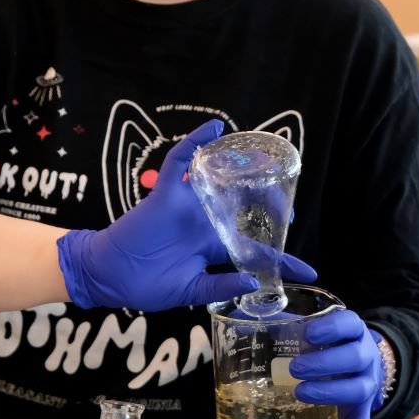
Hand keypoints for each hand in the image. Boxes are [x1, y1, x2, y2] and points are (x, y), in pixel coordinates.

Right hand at [58, 120, 315, 311]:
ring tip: (267, 169)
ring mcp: (187, 207)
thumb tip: (253, 281)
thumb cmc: (148, 285)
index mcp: (212, 247)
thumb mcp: (191, 290)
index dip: (281, 260)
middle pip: (244, 211)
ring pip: (220, 183)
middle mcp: (205, 223)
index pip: (253, 250)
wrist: (110, 276)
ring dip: (243, 173)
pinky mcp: (166, 195)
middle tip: (291, 215)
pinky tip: (214, 128)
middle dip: (270, 211)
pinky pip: (181, 162)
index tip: (308, 271)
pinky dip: (194, 142)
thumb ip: (221, 283)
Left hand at [289, 310, 383, 418]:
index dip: (331, 327)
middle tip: (294, 368)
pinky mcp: (363, 406)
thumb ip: (287, 325)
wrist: (359, 362)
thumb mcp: (314, 330)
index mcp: (353, 331)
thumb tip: (245, 318)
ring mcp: (367, 381)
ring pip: (358, 388)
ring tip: (300, 392)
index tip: (307, 332)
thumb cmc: (328, 343)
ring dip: (330, 392)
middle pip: (354, 357)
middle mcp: (365, 354)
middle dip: (324, 363)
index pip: (349, 323)